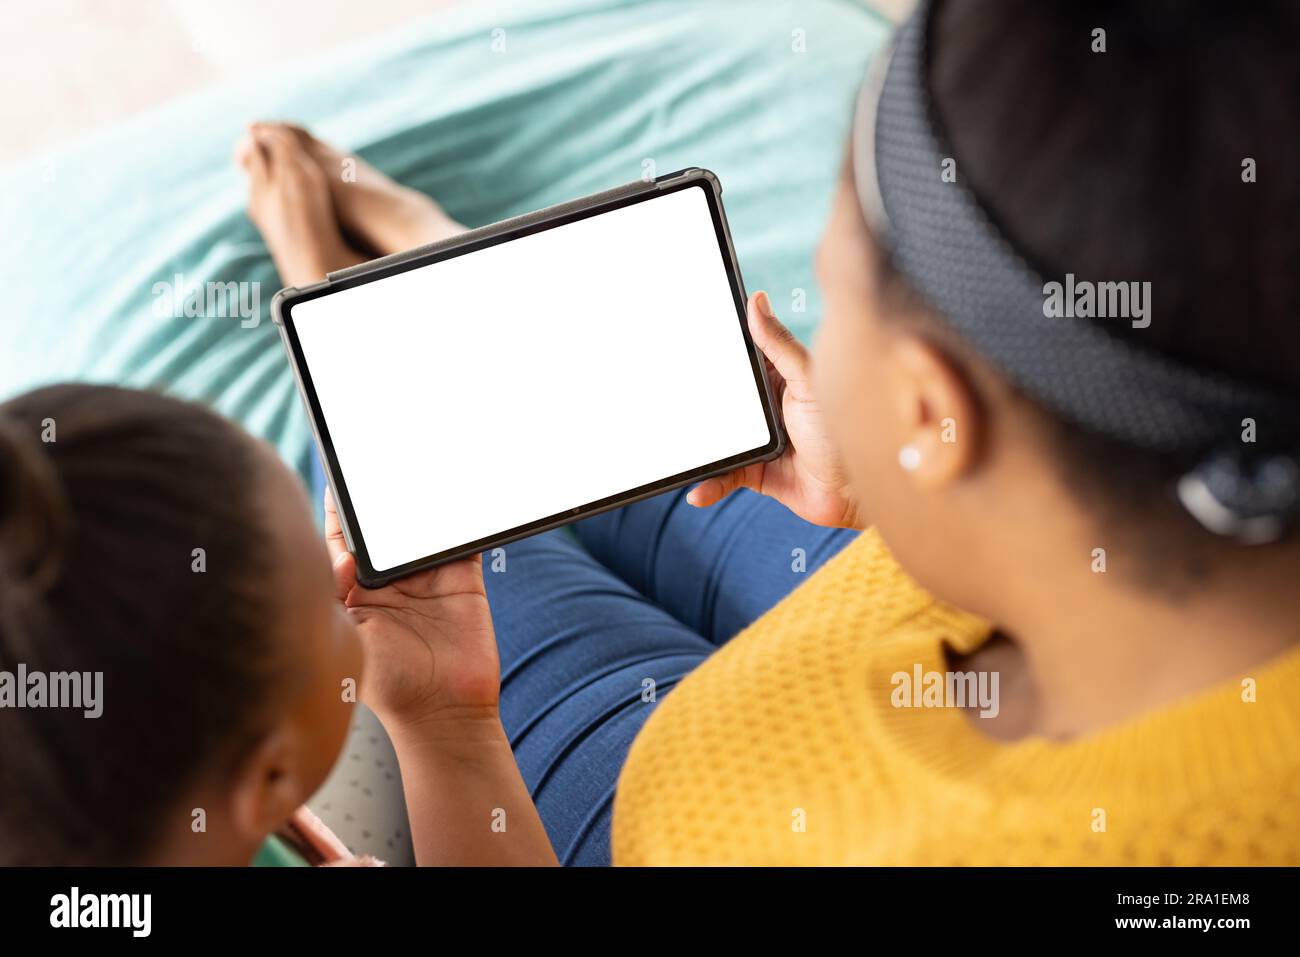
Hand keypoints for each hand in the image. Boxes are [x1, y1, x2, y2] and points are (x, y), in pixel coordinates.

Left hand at [325, 491, 499, 730]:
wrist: (443, 711)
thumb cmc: (388, 683)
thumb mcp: (348, 638)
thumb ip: (336, 592)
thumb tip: (347, 554)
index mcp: (356, 588)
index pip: (343, 536)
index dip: (340, 506)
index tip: (337, 472)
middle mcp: (390, 578)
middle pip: (383, 522)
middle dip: (381, 494)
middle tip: (379, 462)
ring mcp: (427, 575)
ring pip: (421, 524)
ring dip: (420, 499)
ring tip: (416, 468)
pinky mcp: (462, 577)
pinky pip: (462, 538)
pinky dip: (463, 516)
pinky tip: (457, 496)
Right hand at [687, 291, 862, 528]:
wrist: (854, 490)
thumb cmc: (842, 431)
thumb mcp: (807, 381)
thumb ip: (780, 345)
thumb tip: (757, 300)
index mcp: (776, 381)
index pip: (739, 359)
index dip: (713, 350)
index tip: (682, 336)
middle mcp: (763, 409)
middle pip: (720, 399)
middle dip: (693, 397)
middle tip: (661, 391)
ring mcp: (756, 441)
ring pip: (716, 439)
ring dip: (696, 446)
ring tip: (673, 448)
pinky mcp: (753, 472)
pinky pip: (724, 476)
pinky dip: (709, 485)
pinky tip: (695, 492)